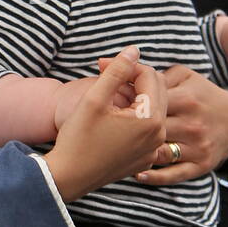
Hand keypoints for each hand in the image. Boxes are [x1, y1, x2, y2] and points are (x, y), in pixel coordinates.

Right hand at [43, 46, 167, 202]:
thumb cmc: (78, 137)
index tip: (101, 65)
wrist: (69, 177)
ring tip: (108, 94)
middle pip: (157, 90)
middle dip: (133, 77)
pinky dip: (135, 116)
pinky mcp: (146, 158)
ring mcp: (154, 149)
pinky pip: (148, 129)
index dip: (126, 64)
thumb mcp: (94, 98)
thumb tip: (134, 49)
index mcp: (150, 118)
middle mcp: (159, 135)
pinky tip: (113, 116)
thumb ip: (117, 70)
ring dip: (135, 95)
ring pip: (153, 108)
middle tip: (105, 74)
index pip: (149, 75)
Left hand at [97, 62, 227, 184]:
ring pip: (159, 153)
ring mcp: (196, 147)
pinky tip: (137, 173)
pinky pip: (173, 174)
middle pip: (151, 128)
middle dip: (128, 128)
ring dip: (138, 153)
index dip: (125, 102)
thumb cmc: (201, 95)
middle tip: (110, 129)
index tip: (111, 104)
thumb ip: (152, 73)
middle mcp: (191, 124)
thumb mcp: (183, 77)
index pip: (148, 100)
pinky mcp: (199, 165)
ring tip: (119, 150)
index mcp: (186, 99)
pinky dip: (154, 176)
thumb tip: (111, 64)